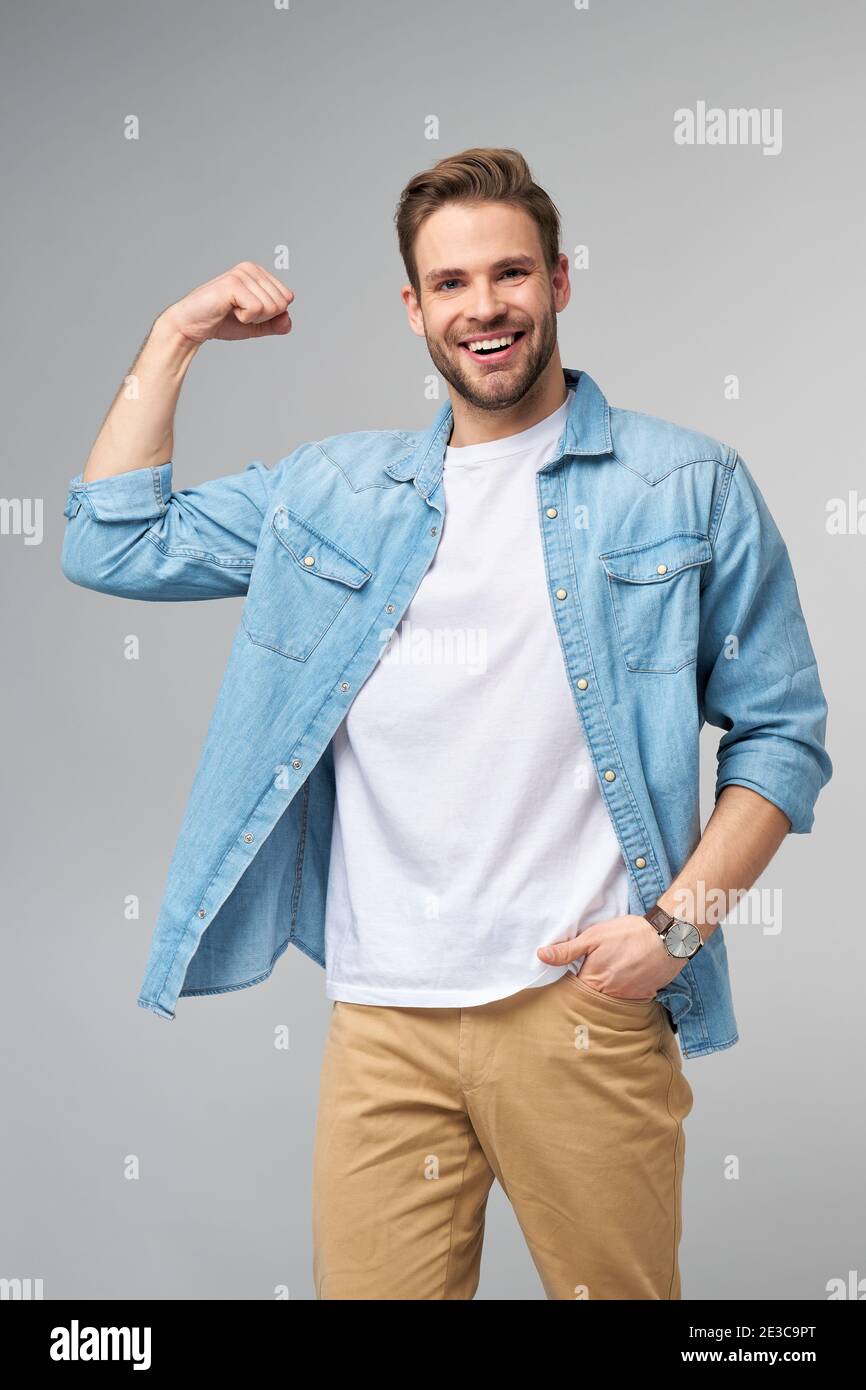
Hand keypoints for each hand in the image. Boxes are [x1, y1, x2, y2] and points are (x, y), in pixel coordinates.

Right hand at [158, 262, 293, 344]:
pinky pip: (257, 309)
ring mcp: (242, 274)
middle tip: (239, 313)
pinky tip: (228, 310)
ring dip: (252, 318)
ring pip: (271, 307)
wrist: (193, 325)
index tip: (248, 312)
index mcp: (259, 273)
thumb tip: (287, 319)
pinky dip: (245, 319)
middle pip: (281, 303)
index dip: (270, 315)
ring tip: (232, 311)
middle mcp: (251, 268)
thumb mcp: (256, 325)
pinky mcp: (233, 284)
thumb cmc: (221, 321)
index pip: (287, 298)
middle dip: (263, 318)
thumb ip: (275, 324)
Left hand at [537, 914, 686, 1001]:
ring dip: (608, 991)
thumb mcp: (593, 936)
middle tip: (596, 973)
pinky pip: (629, 999)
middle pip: (593, 998)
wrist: (667, 937)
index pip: (574, 991)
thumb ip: (567, 950)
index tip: (573, 977)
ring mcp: (628, 997)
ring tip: (612, 974)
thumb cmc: (628, 934)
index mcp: (593, 980)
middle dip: (591, 990)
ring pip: (611, 1000)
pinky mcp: (644, 996)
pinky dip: (626, 991)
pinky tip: (628, 977)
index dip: (572, 984)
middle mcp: (609, 994)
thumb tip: (540, 956)